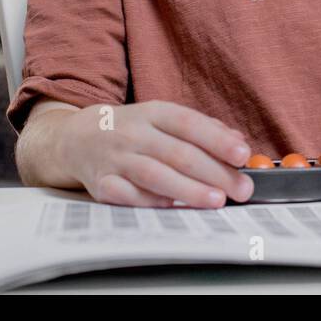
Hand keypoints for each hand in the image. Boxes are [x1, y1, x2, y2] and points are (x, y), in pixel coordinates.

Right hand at [60, 101, 254, 207]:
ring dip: (188, 189)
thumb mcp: (164, 119)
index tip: (243, 155)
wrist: (78, 138)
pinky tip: (173, 207)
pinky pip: (127, 195)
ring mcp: (115, 159)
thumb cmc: (134, 131)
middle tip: (241, 189)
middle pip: (178, 153)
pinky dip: (151, 202)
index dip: (217, 140)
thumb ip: (203, 129)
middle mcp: (134, 133)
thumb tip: (239, 142)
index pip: (189, 123)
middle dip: (214, 173)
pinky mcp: (101, 184)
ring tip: (216, 201)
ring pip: (155, 175)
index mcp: (154, 113)